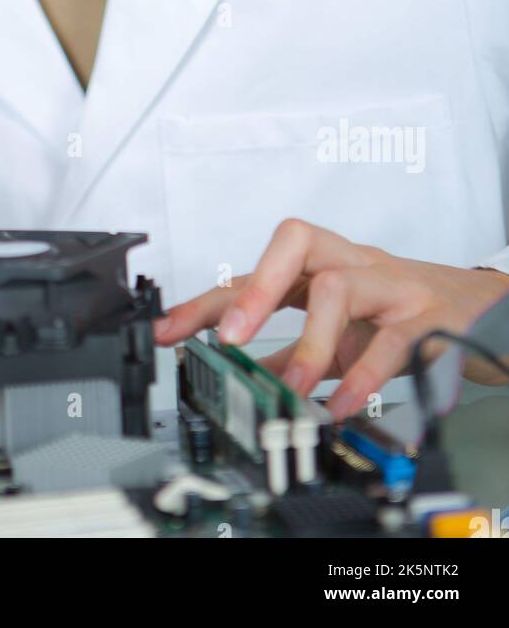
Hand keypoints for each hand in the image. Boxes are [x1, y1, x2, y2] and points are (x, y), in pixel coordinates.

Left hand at [153, 219, 508, 420]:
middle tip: (228, 337)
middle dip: (254, 289)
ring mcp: (391, 284)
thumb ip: (290, 354)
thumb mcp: (340, 335)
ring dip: (308, 344)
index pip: (254, 271)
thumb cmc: (403, 313)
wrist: (482, 311)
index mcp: (322, 267)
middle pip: (296, 240)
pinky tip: (342, 406)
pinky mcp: (429, 315)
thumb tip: (239, 377)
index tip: (168, 332)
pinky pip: (392, 339)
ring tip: (292, 390)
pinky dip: (364, 376)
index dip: (207, 301)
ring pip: (339, 286)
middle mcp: (351, 263)